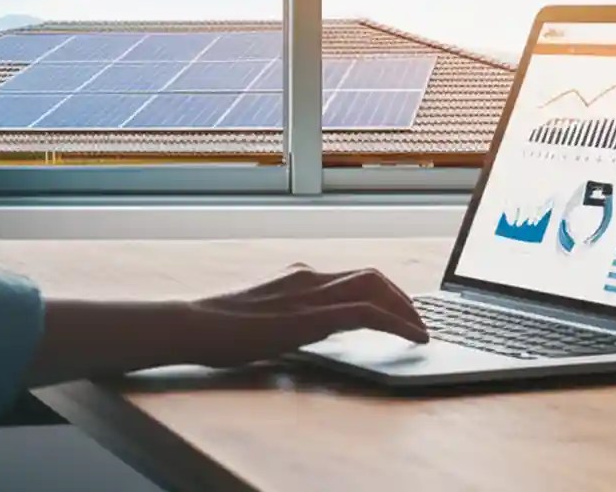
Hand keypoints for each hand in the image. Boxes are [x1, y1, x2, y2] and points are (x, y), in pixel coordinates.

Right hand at [186, 263, 429, 368]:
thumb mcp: (261, 320)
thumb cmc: (217, 330)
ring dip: (407, 309)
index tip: (399, 310)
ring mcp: (311, 293)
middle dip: (402, 298)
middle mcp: (309, 278)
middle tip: (418, 323)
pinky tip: (415, 339)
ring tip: (422, 332)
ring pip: (376, 288)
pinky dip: (398, 322)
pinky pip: (369, 312)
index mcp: (297, 277)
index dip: (384, 292)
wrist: (193, 326)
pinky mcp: (312, 316)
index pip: (352, 276)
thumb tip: (307, 332)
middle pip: (372, 277)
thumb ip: (287, 319)